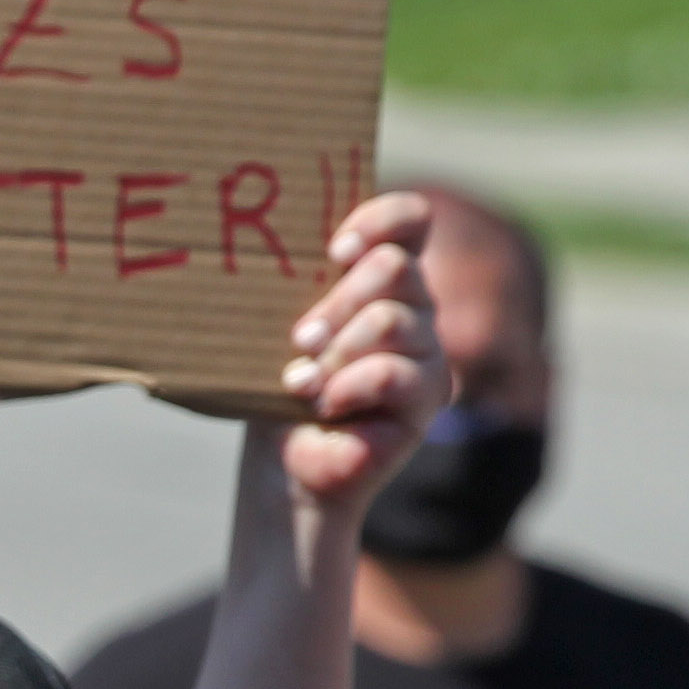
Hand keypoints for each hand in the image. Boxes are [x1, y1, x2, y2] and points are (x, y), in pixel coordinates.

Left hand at [271, 189, 445, 509]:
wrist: (284, 467)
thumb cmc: (276, 392)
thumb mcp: (277, 329)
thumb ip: (292, 287)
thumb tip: (261, 251)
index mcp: (382, 281)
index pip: (411, 221)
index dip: (379, 221)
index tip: (334, 251)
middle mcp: (416, 310)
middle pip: (395, 267)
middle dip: (336, 302)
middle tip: (300, 340)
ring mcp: (428, 355)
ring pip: (391, 320)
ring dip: (336, 351)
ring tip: (303, 381)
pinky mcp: (427, 401)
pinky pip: (392, 373)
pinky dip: (347, 387)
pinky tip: (324, 405)